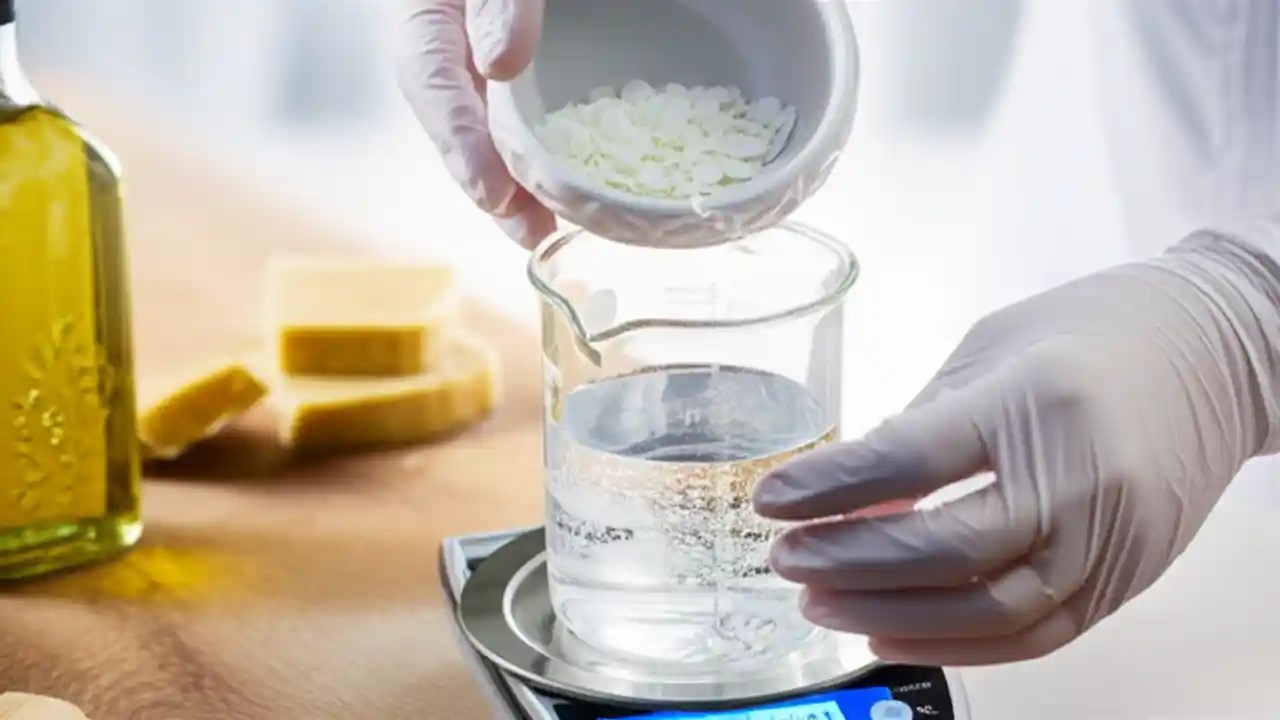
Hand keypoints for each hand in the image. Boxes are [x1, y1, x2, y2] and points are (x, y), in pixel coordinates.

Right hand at [395, 0, 555, 247]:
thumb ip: (498, 0)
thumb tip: (502, 62)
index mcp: (426, 20)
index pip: (431, 85)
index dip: (461, 145)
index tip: (493, 193)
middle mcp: (448, 51)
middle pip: (461, 129)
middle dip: (495, 190)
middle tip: (533, 236)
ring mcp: (482, 69)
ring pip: (491, 136)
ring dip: (520, 189)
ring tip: (553, 235)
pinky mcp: (518, 79)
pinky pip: (524, 123)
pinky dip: (541, 161)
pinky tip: (570, 194)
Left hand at [754, 233, 1279, 665]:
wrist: (1218, 352)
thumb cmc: (1092, 331)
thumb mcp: (988, 348)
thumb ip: (920, 426)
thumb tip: (849, 499)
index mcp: (1033, 399)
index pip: (910, 459)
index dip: (829, 488)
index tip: (772, 499)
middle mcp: (1078, 476)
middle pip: (946, 546)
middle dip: (849, 561)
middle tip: (787, 559)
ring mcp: (1109, 536)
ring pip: (988, 606)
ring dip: (891, 614)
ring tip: (820, 603)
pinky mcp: (1125, 577)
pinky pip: (1036, 633)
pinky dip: (958, 643)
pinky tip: (891, 632)